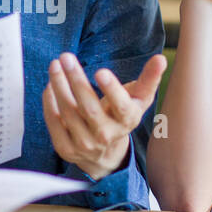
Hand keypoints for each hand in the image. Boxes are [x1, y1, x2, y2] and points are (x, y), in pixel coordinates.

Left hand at [43, 52, 166, 179]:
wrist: (104, 155)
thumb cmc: (121, 116)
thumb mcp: (138, 99)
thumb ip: (149, 79)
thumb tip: (161, 58)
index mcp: (127, 121)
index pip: (121, 106)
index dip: (112, 89)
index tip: (100, 71)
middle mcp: (106, 136)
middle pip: (90, 108)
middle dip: (76, 80)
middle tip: (66, 57)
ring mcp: (84, 144)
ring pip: (69, 112)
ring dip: (59, 85)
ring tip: (55, 65)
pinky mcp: (66, 148)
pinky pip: (54, 122)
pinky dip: (50, 102)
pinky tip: (50, 85)